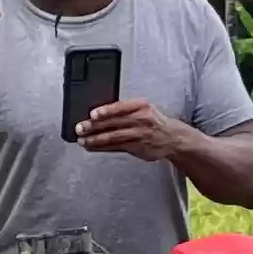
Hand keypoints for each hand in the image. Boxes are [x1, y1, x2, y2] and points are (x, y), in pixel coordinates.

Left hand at [73, 96, 188, 162]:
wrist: (172, 137)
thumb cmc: (154, 121)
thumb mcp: (143, 108)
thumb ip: (124, 110)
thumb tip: (98, 114)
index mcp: (141, 106)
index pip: (121, 107)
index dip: (106, 110)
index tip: (93, 114)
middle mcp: (140, 120)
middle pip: (114, 123)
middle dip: (94, 126)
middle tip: (80, 128)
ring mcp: (138, 135)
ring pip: (113, 137)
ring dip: (95, 139)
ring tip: (82, 140)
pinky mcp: (136, 147)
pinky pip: (116, 147)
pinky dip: (102, 147)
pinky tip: (92, 147)